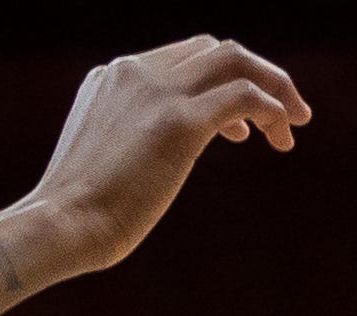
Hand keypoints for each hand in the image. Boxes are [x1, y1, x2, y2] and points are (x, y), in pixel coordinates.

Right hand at [24, 38, 311, 275]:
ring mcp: (158, 93)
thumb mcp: (102, 162)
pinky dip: (273, 108)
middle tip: (286, 114)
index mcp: (113, 77)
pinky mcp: (179, 123)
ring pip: (235, 59)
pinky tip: (282, 134)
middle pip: (214, 48)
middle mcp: (135, 72)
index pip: (183, 57)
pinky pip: (245, 95)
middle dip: (257, 74)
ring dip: (275, 85)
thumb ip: (131, 143)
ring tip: (296, 123)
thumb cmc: (77, 214)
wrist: (60, 226)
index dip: (220, 82)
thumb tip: (159, 160)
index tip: (238, 127)